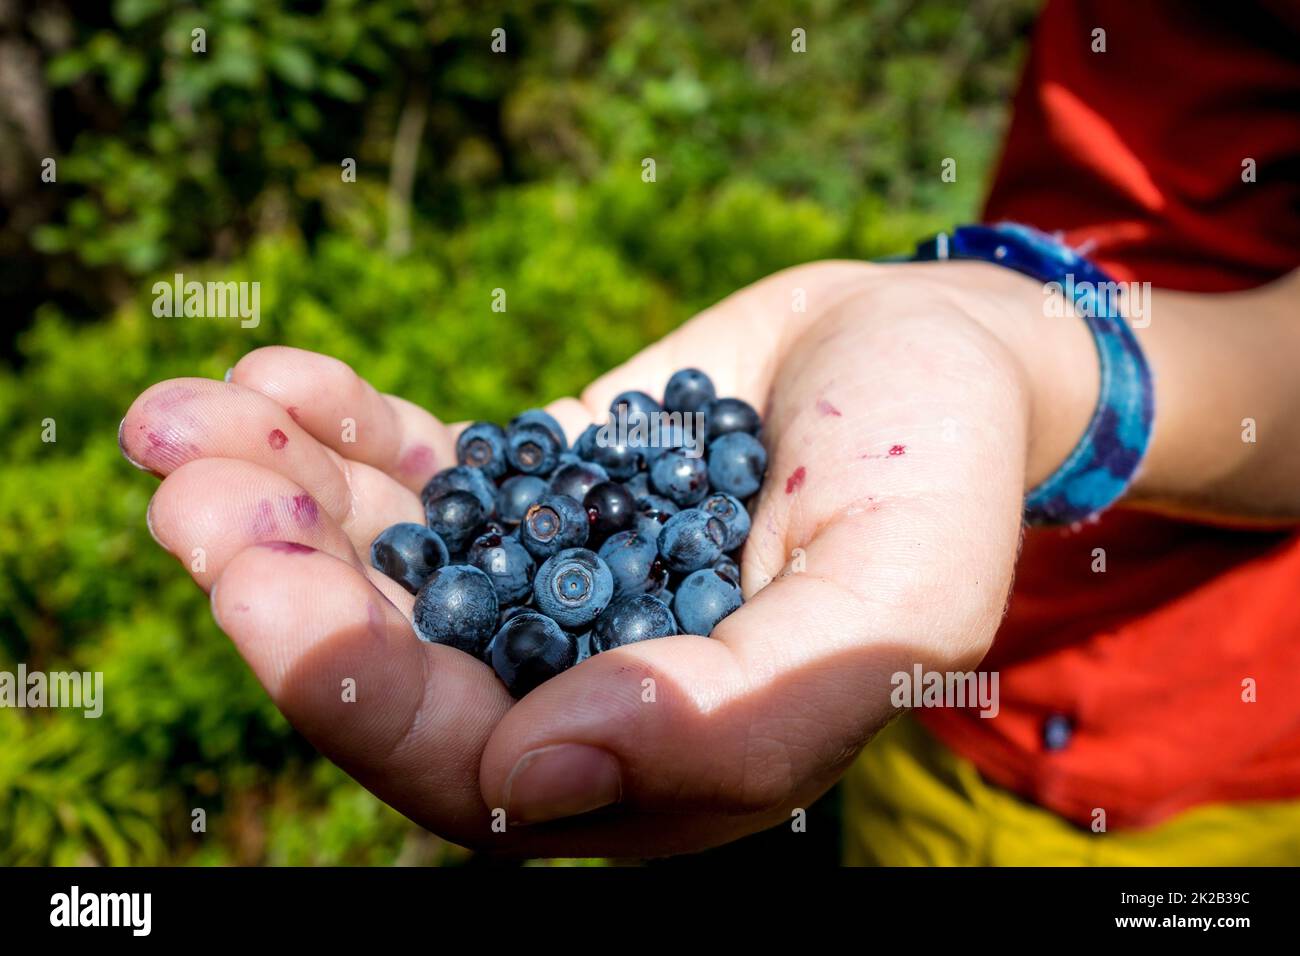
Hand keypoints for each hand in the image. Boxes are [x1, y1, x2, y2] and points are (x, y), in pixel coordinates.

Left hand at [121, 259, 1071, 856]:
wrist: (929, 349)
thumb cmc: (938, 474)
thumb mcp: (891, 596)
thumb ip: (743, 712)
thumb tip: (537, 781)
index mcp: (661, 755)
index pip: (481, 772)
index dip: (371, 704)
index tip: (279, 606)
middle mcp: (581, 684)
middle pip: (396, 671)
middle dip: (283, 592)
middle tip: (194, 494)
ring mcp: (545, 581)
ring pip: (381, 570)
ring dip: (276, 502)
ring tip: (188, 422)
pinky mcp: (530, 488)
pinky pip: (414, 475)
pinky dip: (337, 430)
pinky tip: (277, 379)